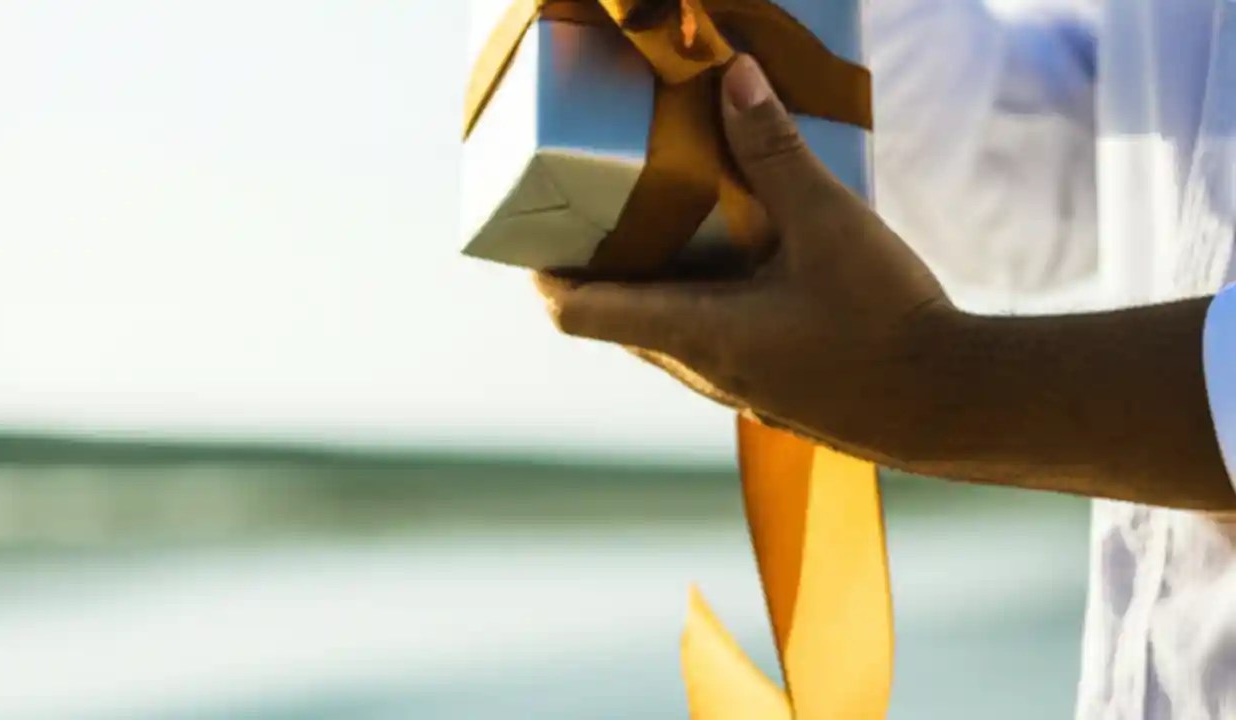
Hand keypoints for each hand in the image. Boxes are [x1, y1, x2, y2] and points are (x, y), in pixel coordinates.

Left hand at [536, 54, 955, 462]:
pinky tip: (741, 261)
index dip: (542, 273)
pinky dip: (696, 302)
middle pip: (612, 322)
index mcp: (693, 332)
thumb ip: (774, 150)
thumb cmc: (886, 321)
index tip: (536, 231)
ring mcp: (734, 388)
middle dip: (596, 267)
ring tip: (667, 221)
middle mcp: (700, 370)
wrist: (949, 406)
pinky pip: (705, 345)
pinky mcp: (768, 391)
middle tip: (602, 204)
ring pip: (661, 335)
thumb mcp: (829, 223)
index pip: (577, 312)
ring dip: (650, 285)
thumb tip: (734, 78)